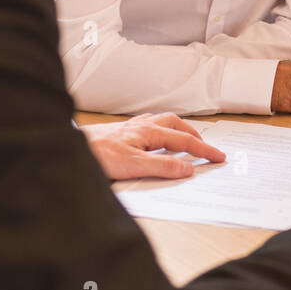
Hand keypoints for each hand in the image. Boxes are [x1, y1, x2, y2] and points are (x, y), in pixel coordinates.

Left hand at [81, 112, 225, 179]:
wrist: (72, 149)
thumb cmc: (97, 155)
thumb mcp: (133, 166)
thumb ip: (161, 167)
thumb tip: (187, 168)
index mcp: (149, 132)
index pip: (184, 140)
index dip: (203, 149)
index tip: (218, 156)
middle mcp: (141, 125)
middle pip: (176, 124)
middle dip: (193, 134)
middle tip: (205, 147)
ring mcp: (130, 127)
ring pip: (162, 122)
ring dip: (177, 129)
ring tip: (185, 139)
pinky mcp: (120, 131)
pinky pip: (148, 125)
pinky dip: (160, 130)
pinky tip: (155, 139)